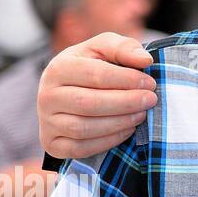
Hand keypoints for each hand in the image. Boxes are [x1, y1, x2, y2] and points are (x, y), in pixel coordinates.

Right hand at [38, 33, 156, 159]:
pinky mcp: (52, 144)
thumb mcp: (105, 48)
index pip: (94, 75)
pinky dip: (108, 141)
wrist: (70, 91)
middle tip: (151, 100)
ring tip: (142, 114)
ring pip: (83, 128)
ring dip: (119, 123)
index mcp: (57, 68)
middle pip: (88, 103)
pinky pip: (80, 148)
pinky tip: (128, 130)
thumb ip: (124, 48)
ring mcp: (47, 122)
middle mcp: (46, 96)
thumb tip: (145, 60)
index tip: (149, 83)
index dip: (126, 80)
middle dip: (126, 103)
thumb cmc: (93, 65)